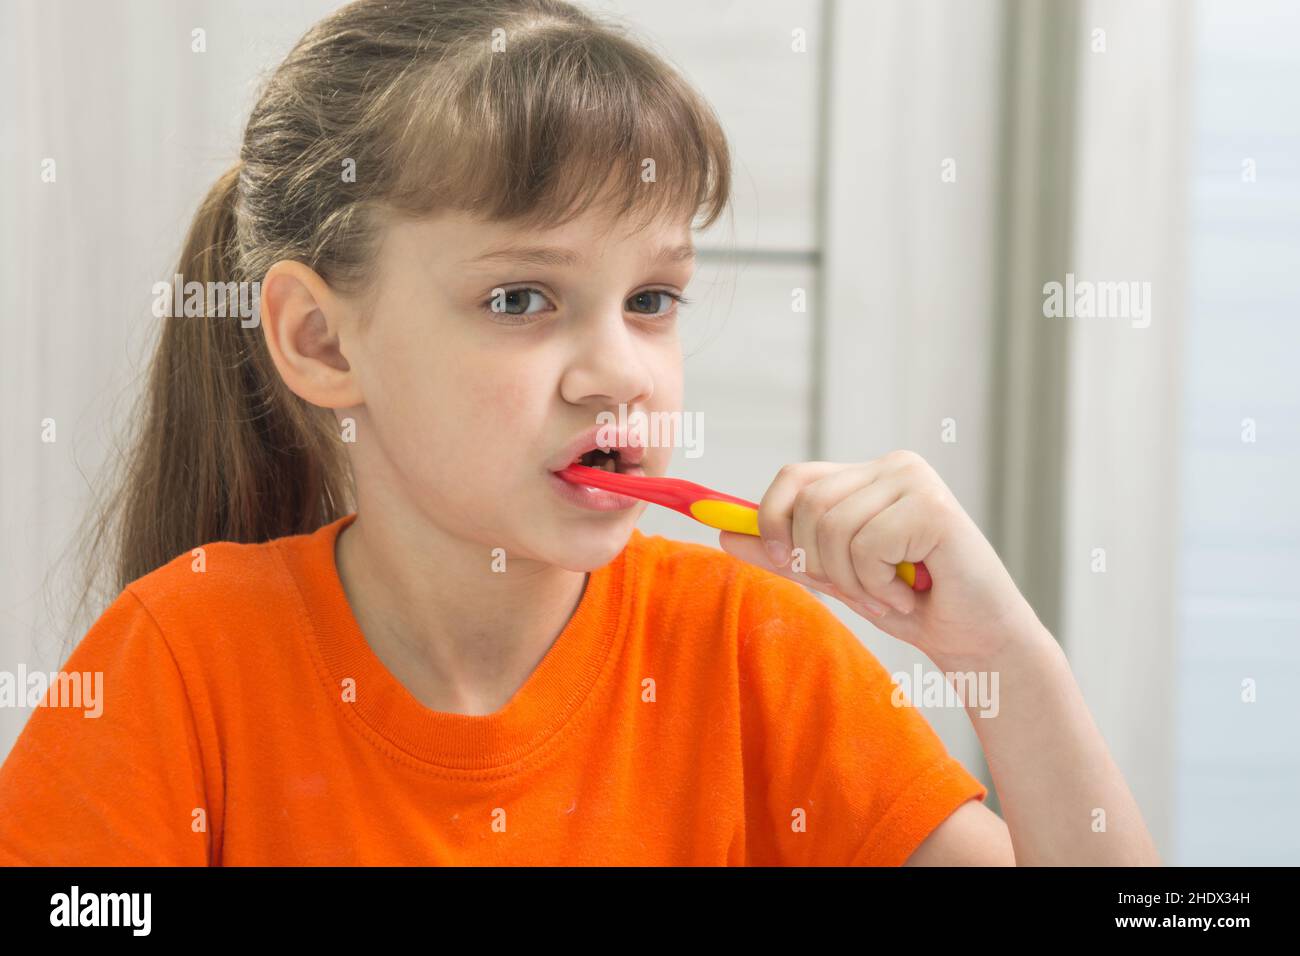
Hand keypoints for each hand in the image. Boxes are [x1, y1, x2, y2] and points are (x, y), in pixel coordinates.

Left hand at [717, 451, 1042, 661]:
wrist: (975, 640)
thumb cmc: (909, 606)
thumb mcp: (833, 578)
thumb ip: (782, 553)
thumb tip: (722, 533)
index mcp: (867, 475)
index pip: (793, 478)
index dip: (770, 520)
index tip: (779, 561)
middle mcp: (892, 466)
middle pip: (807, 506)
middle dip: (819, 563)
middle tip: (860, 591)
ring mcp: (914, 481)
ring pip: (831, 528)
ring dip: (853, 582)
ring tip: (888, 595)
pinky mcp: (933, 506)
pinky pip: (865, 547)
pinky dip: (879, 586)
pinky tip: (910, 593)